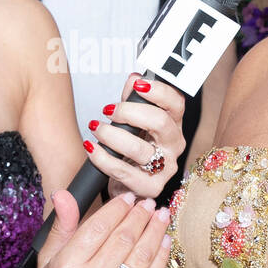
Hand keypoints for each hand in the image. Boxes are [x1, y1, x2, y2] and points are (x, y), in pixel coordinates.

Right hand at [37, 187, 172, 267]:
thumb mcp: (48, 264)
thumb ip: (60, 228)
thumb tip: (63, 194)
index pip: (97, 228)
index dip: (117, 209)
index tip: (128, 197)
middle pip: (123, 239)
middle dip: (139, 216)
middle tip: (147, 202)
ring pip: (141, 255)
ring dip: (155, 230)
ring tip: (160, 214)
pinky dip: (161, 255)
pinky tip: (164, 240)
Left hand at [84, 73, 185, 199]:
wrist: (127, 184)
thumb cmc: (131, 149)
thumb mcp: (131, 120)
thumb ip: (132, 99)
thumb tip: (134, 79)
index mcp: (173, 124)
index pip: (175, 103)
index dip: (158, 91)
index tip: (137, 85)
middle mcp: (174, 145)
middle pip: (160, 122)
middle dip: (129, 112)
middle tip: (109, 110)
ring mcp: (165, 168)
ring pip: (139, 148)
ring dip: (111, 135)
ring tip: (96, 129)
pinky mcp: (151, 187)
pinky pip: (124, 171)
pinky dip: (103, 158)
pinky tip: (92, 148)